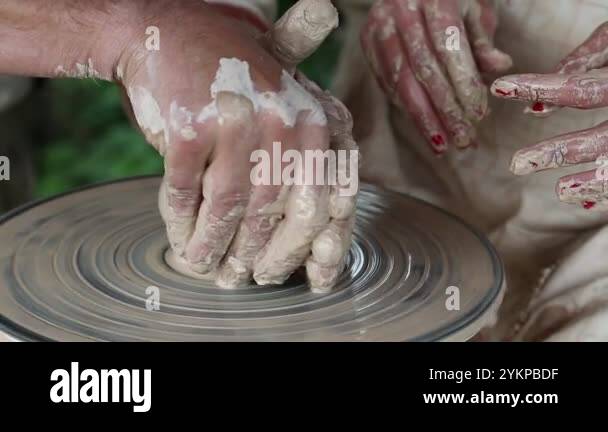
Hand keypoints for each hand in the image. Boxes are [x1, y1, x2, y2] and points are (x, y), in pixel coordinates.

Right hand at [118, 0, 357, 289]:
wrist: (172, 30)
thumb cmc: (237, 82)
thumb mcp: (285, 110)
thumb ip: (306, 168)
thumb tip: (315, 251)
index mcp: (315, 123)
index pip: (325, 203)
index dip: (310, 250)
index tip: (296, 278)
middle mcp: (282, 121)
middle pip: (276, 213)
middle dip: (258, 257)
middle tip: (241, 279)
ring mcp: (234, 121)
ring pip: (229, 208)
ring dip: (214, 248)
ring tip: (204, 267)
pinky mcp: (188, 127)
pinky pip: (185, 193)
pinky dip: (181, 224)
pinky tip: (180, 241)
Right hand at [361, 0, 511, 153]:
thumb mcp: (475, 8)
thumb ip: (483, 39)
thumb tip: (499, 67)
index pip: (448, 46)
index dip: (463, 83)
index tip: (478, 115)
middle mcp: (401, 10)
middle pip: (423, 70)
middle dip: (445, 110)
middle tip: (463, 139)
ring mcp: (380, 27)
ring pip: (401, 82)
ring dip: (423, 118)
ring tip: (443, 144)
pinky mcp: (368, 42)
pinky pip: (386, 83)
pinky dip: (407, 108)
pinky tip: (425, 125)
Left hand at [492, 22, 607, 210]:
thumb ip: (597, 51)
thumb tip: (558, 72)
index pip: (580, 89)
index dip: (537, 88)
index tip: (500, 89)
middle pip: (599, 138)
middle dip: (556, 152)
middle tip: (517, 164)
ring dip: (594, 180)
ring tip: (562, 193)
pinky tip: (588, 198)